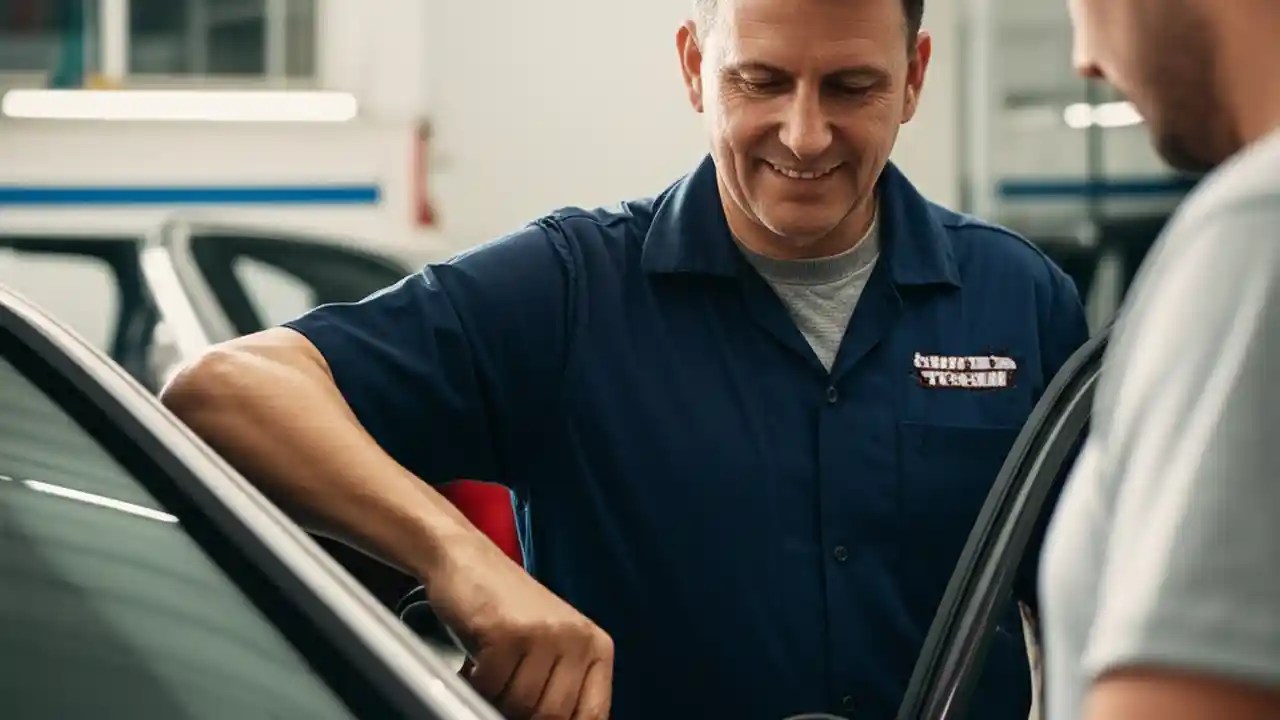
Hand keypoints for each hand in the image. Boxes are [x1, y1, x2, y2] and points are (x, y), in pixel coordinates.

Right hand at [424, 534, 613, 719]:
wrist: (466, 559)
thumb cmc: (505, 611)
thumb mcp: (549, 648)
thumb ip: (561, 688)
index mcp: (597, 648)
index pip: (592, 716)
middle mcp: (579, 639)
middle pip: (553, 716)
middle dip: (520, 714)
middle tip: (501, 697)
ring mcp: (545, 634)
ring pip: (520, 705)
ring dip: (494, 698)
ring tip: (489, 674)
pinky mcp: (509, 632)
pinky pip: (490, 687)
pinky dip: (475, 683)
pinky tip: (473, 663)